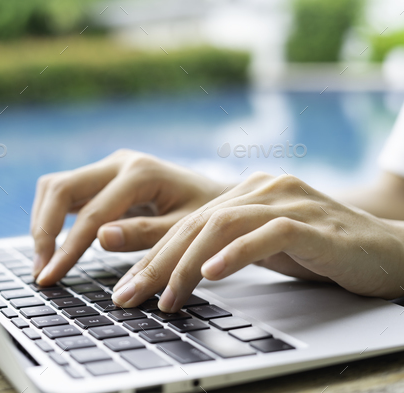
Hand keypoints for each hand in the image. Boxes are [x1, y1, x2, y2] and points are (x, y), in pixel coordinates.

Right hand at [31, 149, 227, 284]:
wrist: (223, 198)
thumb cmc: (211, 217)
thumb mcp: (186, 230)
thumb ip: (145, 234)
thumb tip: (101, 238)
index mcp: (140, 173)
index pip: (92, 214)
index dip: (67, 249)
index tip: (51, 277)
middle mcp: (120, 162)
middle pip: (60, 188)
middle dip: (44, 230)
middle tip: (42, 271)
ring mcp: (109, 167)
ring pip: (56, 186)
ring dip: (43, 222)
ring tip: (44, 261)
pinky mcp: (104, 178)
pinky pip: (66, 192)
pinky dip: (53, 216)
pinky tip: (54, 244)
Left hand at [111, 172, 403, 310]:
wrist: (387, 251)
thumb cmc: (320, 251)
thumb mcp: (262, 246)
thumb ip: (224, 248)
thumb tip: (175, 272)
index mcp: (247, 190)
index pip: (189, 223)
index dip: (153, 255)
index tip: (128, 286)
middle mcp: (263, 188)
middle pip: (197, 224)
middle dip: (157, 263)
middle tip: (129, 295)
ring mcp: (289, 201)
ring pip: (223, 226)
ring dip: (187, 265)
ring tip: (165, 297)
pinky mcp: (314, 223)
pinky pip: (267, 235)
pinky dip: (236, 254)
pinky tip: (212, 274)